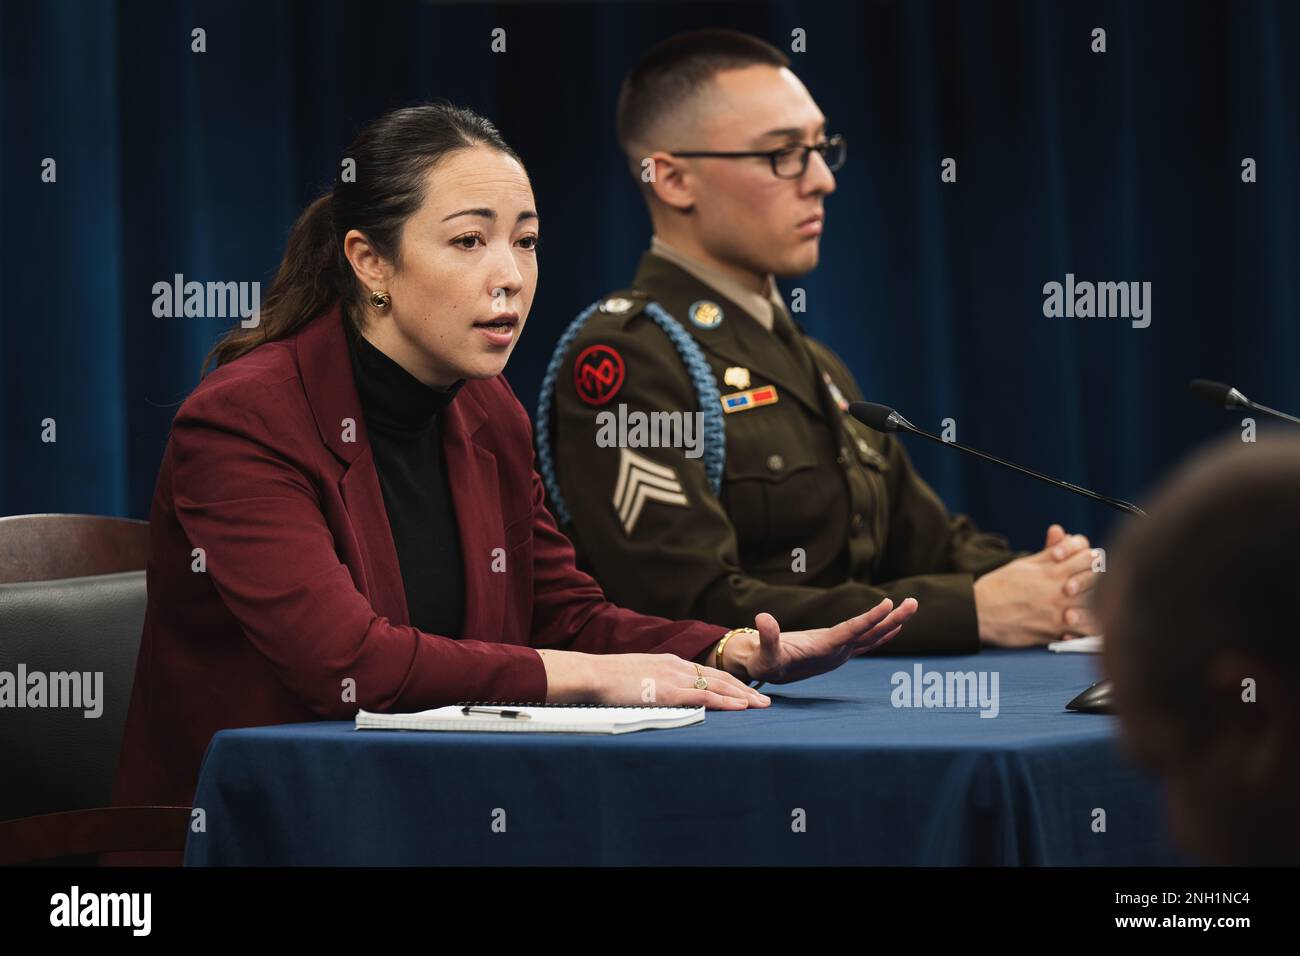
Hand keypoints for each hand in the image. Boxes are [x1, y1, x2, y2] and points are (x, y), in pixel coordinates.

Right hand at [543, 649, 771, 709]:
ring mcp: (675, 677)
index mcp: (669, 662)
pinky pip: (705, 695)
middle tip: (764, 699)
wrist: (593, 674)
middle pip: (719, 676)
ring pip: (718, 685)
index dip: (728, 682)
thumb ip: (651, 683)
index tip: (744, 690)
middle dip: (744, 688)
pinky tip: (741, 707)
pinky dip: (726, 700)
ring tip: (761, 705)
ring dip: (743, 696)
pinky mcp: (670, 691)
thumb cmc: (606, 679)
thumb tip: (654, 694)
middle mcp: (677, 666)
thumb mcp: (635, 676)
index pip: (706, 672)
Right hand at [724, 597, 918, 684]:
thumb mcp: (763, 653)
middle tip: (914, 603)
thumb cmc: (764, 662)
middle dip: (893, 619)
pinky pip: (864, 639)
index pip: (851, 633)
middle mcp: (837, 653)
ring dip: (892, 621)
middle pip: (870, 635)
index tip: (887, 604)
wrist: (765, 670)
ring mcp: (839, 652)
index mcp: (822, 651)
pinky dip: (880, 629)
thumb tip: (763, 618)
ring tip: (911, 605)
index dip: (869, 620)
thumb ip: (767, 637)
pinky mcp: (836, 648)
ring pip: (871, 636)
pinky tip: (894, 623)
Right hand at [973, 524, 1099, 646]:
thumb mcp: (1023, 564)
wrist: (978, 612)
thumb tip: (1060, 530)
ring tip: (1093, 602)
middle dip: (1100, 578)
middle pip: (1098, 578)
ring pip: (1097, 605)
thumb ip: (1047, 550)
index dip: (1091, 556)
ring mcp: (1059, 611)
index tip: (1087, 561)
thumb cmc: (998, 588)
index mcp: (1051, 569)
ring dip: (1099, 603)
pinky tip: (1087, 623)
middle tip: (1094, 581)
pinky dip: (1090, 628)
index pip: (1087, 555)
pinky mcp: (1055, 631)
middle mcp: (1058, 589)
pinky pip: (1084, 632)